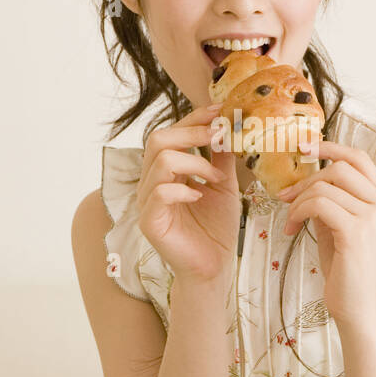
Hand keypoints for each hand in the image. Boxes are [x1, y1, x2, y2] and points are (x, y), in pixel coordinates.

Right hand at [136, 103, 240, 283]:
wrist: (214, 266)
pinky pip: (159, 193)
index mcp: (165, 171)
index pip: (170, 134)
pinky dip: (183, 188)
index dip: (193, 118)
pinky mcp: (150, 222)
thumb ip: (221, 158)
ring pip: (160, 161)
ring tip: (215, 178)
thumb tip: (228, 125)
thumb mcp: (223, 185)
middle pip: (157, 139)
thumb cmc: (215, 228)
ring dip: (194, 162)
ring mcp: (147, 202)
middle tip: (219, 136)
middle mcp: (151, 182)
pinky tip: (200, 195)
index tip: (220, 110)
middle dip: (191, 133)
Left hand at [276, 139, 375, 323]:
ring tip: (291, 220)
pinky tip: (292, 228)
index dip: (331, 148)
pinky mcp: (357, 232)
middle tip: (287, 197)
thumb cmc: (349, 274)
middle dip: (308, 179)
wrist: (361, 311)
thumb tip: (308, 183)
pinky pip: (318, 204)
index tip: (305, 148)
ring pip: (326, 185)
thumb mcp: (342, 230)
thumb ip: (334, 203)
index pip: (361, 159)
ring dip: (299, 200)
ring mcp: (375, 218)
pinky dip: (298, 211)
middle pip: (341, 167)